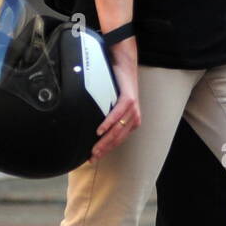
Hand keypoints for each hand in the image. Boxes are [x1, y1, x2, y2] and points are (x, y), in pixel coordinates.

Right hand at [90, 42, 139, 162]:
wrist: (125, 67)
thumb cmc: (117, 87)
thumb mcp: (113, 106)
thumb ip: (108, 119)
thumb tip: (93, 130)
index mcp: (131, 123)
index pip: (117, 141)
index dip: (106, 151)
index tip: (93, 158)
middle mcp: (134, 119)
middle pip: (117, 139)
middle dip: (103, 150)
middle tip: (91, 157)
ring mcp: (133, 110)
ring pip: (117, 130)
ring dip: (104, 140)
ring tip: (94, 148)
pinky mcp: (129, 100)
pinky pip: (117, 115)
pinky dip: (107, 123)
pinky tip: (100, 130)